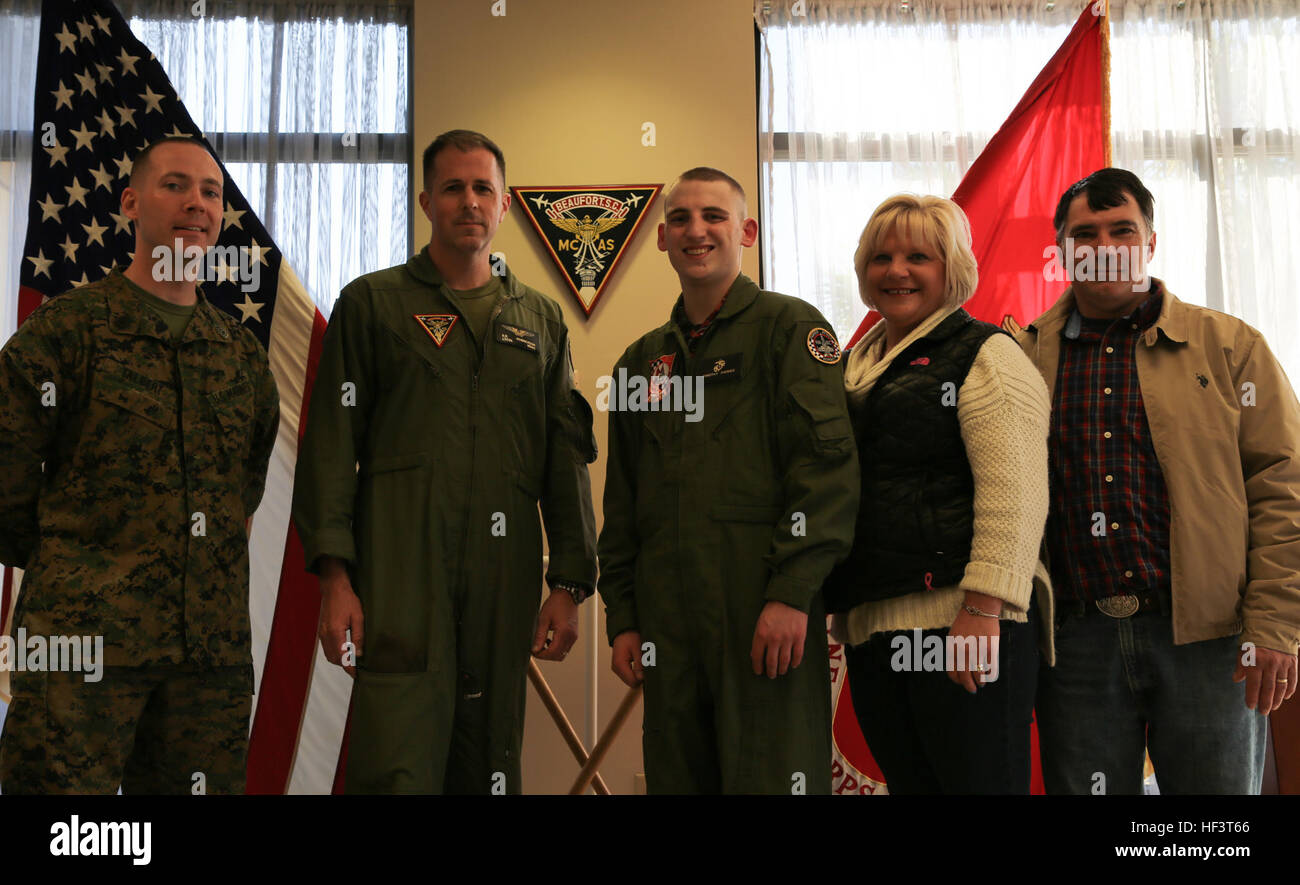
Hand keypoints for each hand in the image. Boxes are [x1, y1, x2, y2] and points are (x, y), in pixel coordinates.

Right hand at [317, 556, 362, 676]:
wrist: (333, 588)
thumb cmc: (347, 600)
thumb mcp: (358, 617)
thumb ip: (358, 636)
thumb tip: (359, 654)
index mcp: (335, 632)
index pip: (341, 657)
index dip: (349, 667)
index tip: (356, 674)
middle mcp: (325, 635)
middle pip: (334, 659)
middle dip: (345, 665)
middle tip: (357, 668)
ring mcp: (322, 633)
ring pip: (329, 655)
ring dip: (340, 660)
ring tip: (353, 661)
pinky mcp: (322, 631)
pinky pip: (327, 648)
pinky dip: (335, 654)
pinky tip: (345, 652)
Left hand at [532, 589, 578, 659]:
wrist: (567, 595)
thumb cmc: (556, 604)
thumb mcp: (543, 619)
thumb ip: (540, 636)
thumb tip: (535, 649)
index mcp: (564, 632)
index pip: (552, 652)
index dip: (541, 655)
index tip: (533, 651)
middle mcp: (571, 637)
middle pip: (558, 656)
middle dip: (546, 656)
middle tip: (536, 649)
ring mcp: (574, 637)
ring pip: (563, 654)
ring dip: (552, 653)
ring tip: (542, 644)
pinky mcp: (574, 635)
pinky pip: (566, 648)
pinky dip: (557, 648)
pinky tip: (550, 640)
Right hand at [610, 630, 643, 686]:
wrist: (624, 630)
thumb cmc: (631, 637)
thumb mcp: (638, 649)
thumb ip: (640, 664)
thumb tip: (642, 678)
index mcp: (619, 664)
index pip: (633, 681)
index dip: (643, 678)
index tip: (649, 670)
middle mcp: (616, 668)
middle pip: (632, 683)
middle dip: (641, 676)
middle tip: (647, 665)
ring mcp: (617, 669)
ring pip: (631, 680)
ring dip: (638, 674)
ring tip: (642, 662)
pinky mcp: (619, 668)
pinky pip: (629, 675)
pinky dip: (635, 672)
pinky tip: (639, 664)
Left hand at [750, 601, 806, 678]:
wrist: (790, 598)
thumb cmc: (773, 609)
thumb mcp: (760, 622)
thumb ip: (759, 638)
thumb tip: (755, 654)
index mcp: (761, 634)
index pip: (757, 656)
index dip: (757, 666)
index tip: (758, 671)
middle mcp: (774, 639)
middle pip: (771, 662)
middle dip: (770, 671)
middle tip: (771, 675)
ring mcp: (787, 639)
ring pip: (784, 661)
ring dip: (782, 669)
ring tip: (781, 672)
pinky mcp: (799, 637)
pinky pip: (798, 654)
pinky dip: (795, 662)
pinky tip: (793, 665)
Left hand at [947, 592, 1001, 693]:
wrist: (979, 608)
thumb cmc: (966, 622)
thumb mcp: (954, 636)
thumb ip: (954, 651)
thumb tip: (958, 670)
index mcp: (952, 648)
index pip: (952, 672)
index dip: (957, 680)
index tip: (961, 682)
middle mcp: (963, 651)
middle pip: (965, 677)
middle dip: (969, 686)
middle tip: (973, 689)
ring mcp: (977, 650)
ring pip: (979, 674)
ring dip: (980, 681)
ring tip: (981, 682)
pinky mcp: (990, 648)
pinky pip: (990, 666)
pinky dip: (989, 672)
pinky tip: (988, 672)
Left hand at [1233, 644, 1298, 713]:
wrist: (1273, 628)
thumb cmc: (1254, 642)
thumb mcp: (1243, 652)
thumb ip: (1240, 666)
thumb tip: (1236, 680)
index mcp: (1255, 661)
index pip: (1253, 684)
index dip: (1252, 696)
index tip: (1250, 706)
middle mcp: (1269, 664)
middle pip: (1268, 688)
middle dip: (1265, 702)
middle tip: (1263, 712)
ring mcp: (1282, 664)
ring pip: (1281, 686)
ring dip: (1277, 699)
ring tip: (1273, 707)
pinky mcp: (1292, 663)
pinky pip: (1292, 679)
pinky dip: (1289, 690)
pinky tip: (1284, 697)